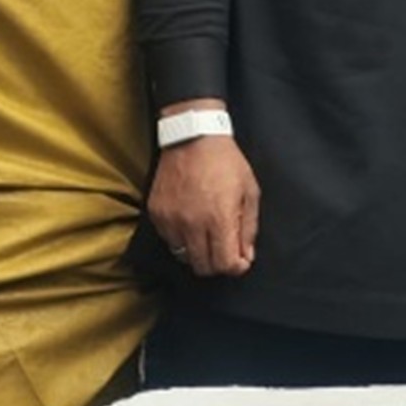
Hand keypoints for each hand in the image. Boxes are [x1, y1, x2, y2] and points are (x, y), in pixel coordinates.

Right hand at [147, 129, 261, 277]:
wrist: (193, 138)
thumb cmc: (226, 163)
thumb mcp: (249, 192)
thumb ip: (248, 228)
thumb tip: (246, 256)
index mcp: (219, 219)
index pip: (224, 264)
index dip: (235, 267)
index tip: (240, 261)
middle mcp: (192, 223)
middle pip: (202, 266)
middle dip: (217, 264)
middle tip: (225, 251)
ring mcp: (170, 219)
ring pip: (182, 255)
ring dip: (197, 253)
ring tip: (208, 236)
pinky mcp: (156, 212)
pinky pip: (168, 239)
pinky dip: (180, 239)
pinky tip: (191, 225)